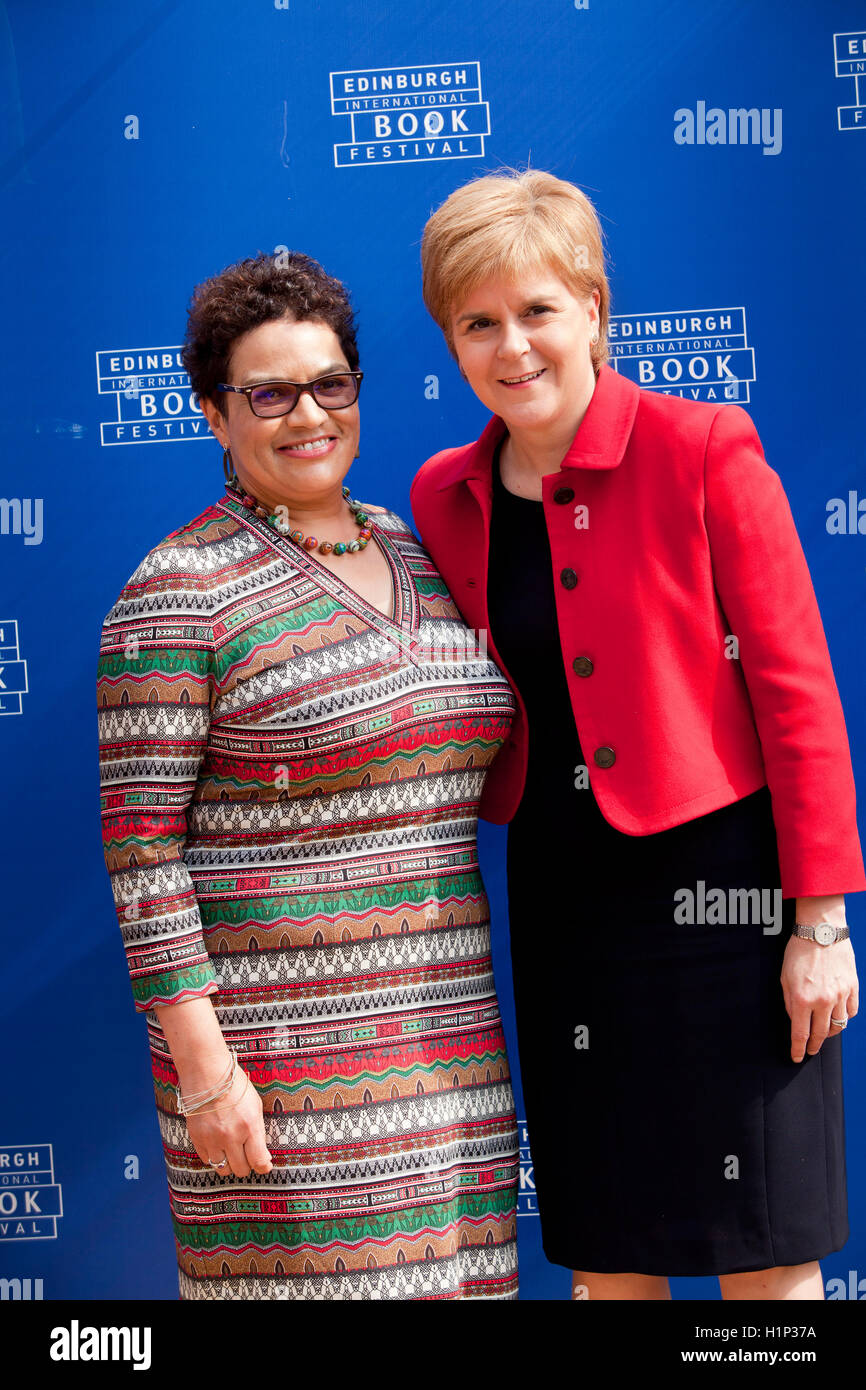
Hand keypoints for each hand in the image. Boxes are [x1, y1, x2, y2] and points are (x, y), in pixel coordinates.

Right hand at [184, 1064, 272, 1178]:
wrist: (206, 1072)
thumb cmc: (234, 1085)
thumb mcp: (255, 1105)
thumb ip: (258, 1131)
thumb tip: (262, 1154)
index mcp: (249, 1126)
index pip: (258, 1161)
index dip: (263, 1167)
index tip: (264, 1165)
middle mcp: (230, 1136)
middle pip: (240, 1169)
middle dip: (247, 1165)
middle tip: (247, 1156)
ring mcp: (212, 1139)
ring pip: (222, 1169)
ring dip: (229, 1164)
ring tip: (232, 1152)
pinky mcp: (197, 1138)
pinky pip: (207, 1159)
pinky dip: (214, 1156)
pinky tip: (218, 1145)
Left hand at [780, 934, 858, 1062]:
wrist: (821, 931)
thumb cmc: (799, 951)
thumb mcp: (784, 977)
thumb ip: (789, 1002)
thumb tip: (795, 1020)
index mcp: (802, 999)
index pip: (800, 1034)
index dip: (798, 1049)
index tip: (796, 1057)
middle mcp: (823, 1001)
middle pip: (820, 1034)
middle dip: (813, 1045)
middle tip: (810, 1050)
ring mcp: (840, 995)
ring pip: (838, 1026)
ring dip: (829, 1033)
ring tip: (823, 1034)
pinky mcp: (852, 988)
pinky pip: (851, 1012)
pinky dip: (844, 1018)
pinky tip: (837, 1017)